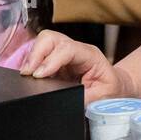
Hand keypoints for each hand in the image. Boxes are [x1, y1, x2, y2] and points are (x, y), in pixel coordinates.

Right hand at [20, 30, 137, 103]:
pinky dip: (30, 64)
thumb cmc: (111, 88)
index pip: (66, 49)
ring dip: (31, 58)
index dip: (50, 60)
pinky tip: (28, 76)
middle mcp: (74, 49)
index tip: (38, 75)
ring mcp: (63, 53)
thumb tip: (68, 101)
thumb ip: (86, 98)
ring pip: (41, 43)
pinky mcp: (54, 61)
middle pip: (50, 38)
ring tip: (26, 75)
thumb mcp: (103, 96)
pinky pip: (38, 55)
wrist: (114, 85)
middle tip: (28, 73)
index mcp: (89, 55)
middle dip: (36, 53)